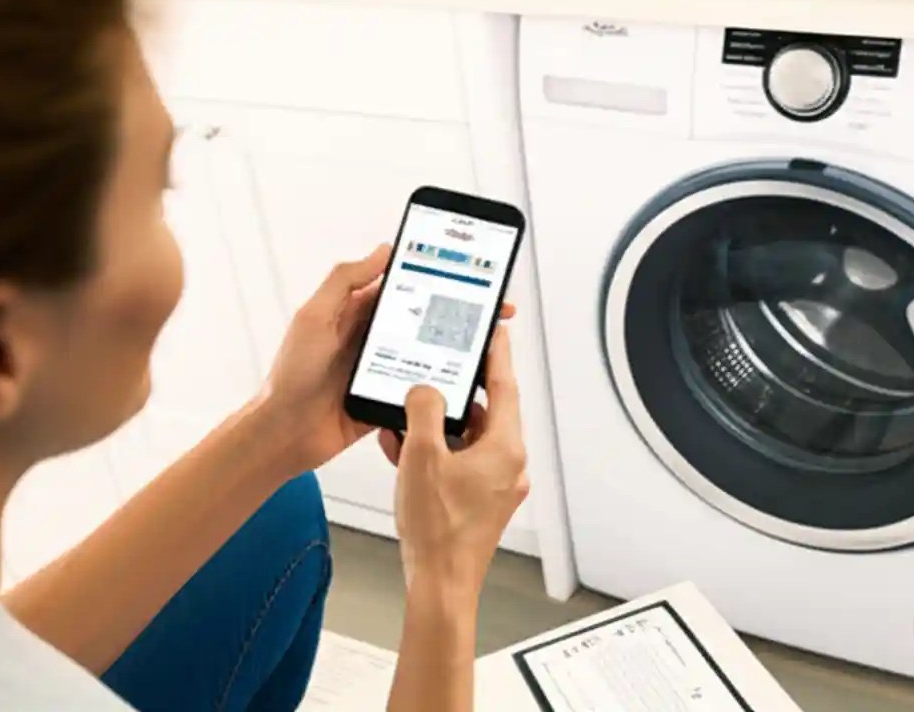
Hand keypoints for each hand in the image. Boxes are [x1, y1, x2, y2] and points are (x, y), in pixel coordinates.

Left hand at [258, 244, 513, 477]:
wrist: (285, 433)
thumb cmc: (291, 375)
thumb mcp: (314, 317)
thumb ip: (345, 281)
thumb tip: (383, 251)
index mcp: (357, 312)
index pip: (405, 286)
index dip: (438, 278)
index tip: (468, 274)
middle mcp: (374, 338)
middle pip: (426, 319)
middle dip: (461, 313)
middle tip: (495, 312)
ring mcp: (384, 369)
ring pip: (429, 352)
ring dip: (457, 349)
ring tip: (488, 344)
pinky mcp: (389, 397)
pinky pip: (422, 387)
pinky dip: (443, 383)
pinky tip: (465, 382)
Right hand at [378, 325, 529, 593]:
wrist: (440, 584)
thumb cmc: (437, 529)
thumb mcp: (421, 457)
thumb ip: (424, 411)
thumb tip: (426, 390)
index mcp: (505, 447)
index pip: (504, 385)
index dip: (496, 353)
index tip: (495, 328)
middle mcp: (509, 464)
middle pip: (486, 411)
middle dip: (456, 392)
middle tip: (441, 366)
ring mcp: (497, 485)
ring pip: (469, 439)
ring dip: (439, 426)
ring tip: (406, 415)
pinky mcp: (482, 502)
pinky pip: (461, 463)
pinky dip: (437, 452)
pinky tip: (404, 450)